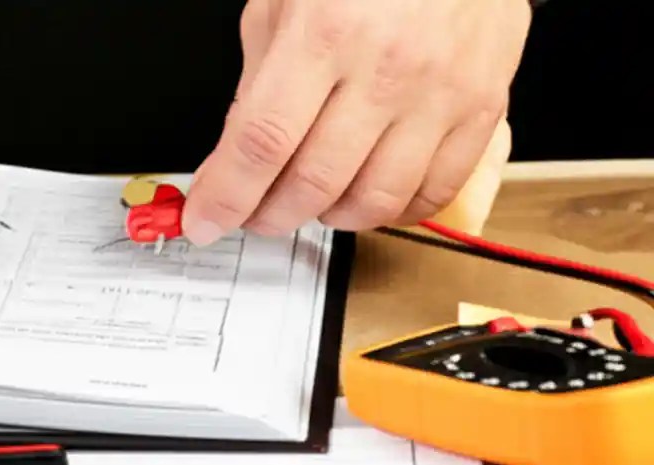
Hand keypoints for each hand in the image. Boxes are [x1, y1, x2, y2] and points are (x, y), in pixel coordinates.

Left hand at [182, 0, 531, 242]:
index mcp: (325, 32)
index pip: (262, 143)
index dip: (226, 197)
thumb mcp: (284, 1)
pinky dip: (390, 213)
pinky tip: (364, 198)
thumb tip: (232, 158)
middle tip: (251, 211)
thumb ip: (257, 83)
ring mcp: (439, 93)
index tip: (204, 222)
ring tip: (307, 201)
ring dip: (326, 218)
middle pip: (313, 182)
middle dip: (267, 215)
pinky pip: (434, 192)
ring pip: (373, 201)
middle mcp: (386, 67)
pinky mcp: (481, 108)